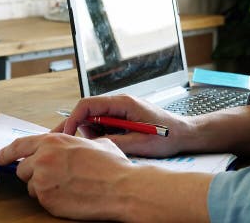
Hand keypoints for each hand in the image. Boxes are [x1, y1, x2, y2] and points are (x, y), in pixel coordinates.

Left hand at [0, 132, 132, 219]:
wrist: (121, 188)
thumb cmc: (112, 166)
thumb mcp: (92, 143)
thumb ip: (72, 143)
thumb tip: (71, 145)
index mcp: (53, 141)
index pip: (19, 146)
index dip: (6, 153)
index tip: (0, 158)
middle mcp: (44, 159)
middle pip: (22, 169)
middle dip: (33, 174)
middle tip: (51, 177)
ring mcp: (44, 181)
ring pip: (31, 187)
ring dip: (43, 188)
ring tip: (66, 186)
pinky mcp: (48, 200)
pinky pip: (41, 201)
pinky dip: (51, 200)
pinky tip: (69, 195)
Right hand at [53, 94, 193, 157]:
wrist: (185, 134)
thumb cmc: (167, 136)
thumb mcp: (139, 143)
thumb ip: (113, 142)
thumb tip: (90, 146)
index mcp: (123, 103)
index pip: (88, 105)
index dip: (73, 119)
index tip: (65, 135)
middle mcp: (119, 103)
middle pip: (87, 112)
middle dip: (79, 129)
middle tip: (70, 145)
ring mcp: (121, 110)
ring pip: (94, 121)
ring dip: (93, 135)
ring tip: (108, 147)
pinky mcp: (123, 118)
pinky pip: (104, 126)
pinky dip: (103, 137)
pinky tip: (114, 146)